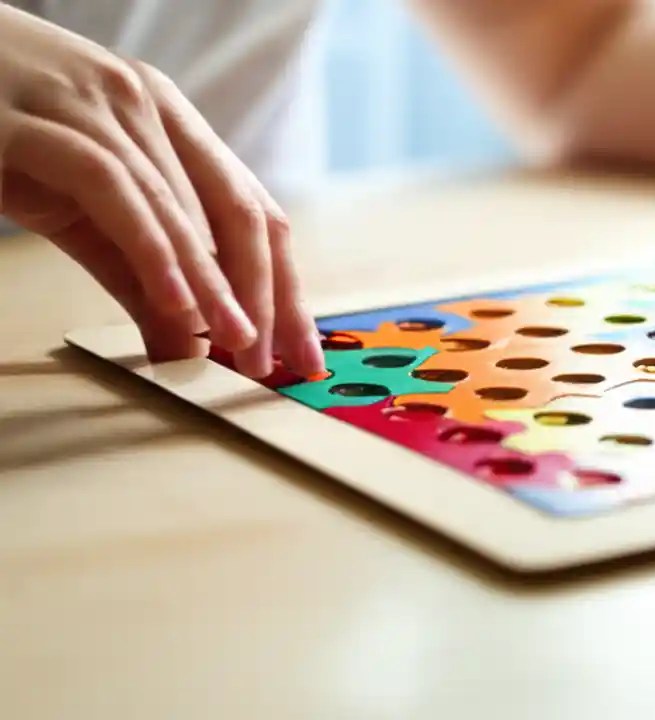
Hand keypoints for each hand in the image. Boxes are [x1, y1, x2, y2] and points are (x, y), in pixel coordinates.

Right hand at [0, 5, 322, 377]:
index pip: (254, 210)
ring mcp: (91, 105)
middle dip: (267, 296)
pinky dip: (151, 248)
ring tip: (235, 344)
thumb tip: (190, 348)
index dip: (286, 287)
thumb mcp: (83, 212)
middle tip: (272, 363)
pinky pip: (112, 189)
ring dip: (214, 285)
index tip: (302, 352)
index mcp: (169, 118)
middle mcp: (144, 102)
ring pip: (180, 204)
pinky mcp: (31, 123)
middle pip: (238, 210)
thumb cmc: (1, 135)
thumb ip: (140, 275)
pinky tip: (175, 302)